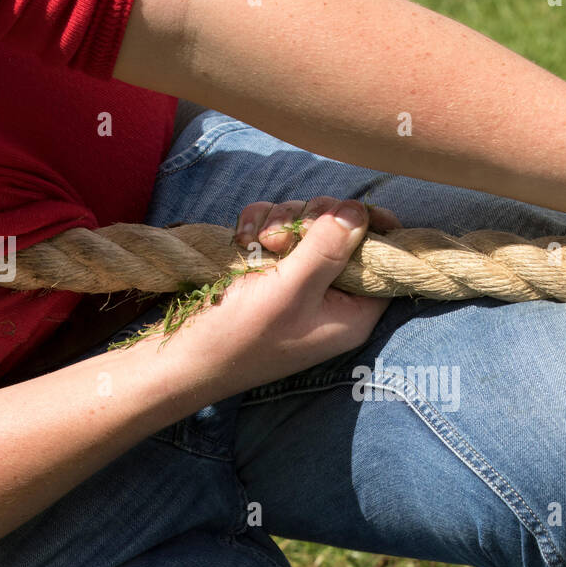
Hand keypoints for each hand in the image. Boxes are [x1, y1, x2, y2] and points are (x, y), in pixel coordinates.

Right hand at [170, 198, 394, 396]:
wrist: (183, 358)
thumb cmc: (241, 336)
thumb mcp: (290, 291)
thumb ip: (328, 250)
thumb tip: (360, 211)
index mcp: (353, 312)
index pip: (383, 260)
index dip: (370, 227)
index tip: (347, 208)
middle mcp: (332, 296)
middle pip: (343, 232)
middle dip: (310, 222)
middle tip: (280, 241)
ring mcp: (300, 281)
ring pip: (306, 224)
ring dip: (279, 223)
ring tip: (255, 244)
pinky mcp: (271, 270)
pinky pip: (276, 228)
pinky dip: (258, 226)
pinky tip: (241, 240)